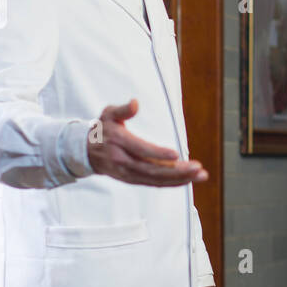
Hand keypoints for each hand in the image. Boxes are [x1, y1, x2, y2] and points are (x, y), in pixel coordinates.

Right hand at [87, 99, 208, 186]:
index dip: (158, 153)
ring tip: (201, 175)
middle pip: (152, 169)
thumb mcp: (108, 114)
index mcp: (119, 142)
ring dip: (180, 179)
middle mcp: (123, 161)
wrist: (86, 153)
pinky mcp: (133, 180)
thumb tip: (135, 103)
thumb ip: (122, 110)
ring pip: (156, 179)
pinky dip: (172, 183)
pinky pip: (155, 183)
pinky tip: (188, 179)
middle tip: (198, 168)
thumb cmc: (102, 129)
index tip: (176, 154)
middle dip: (177, 171)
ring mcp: (128, 173)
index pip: (141, 150)